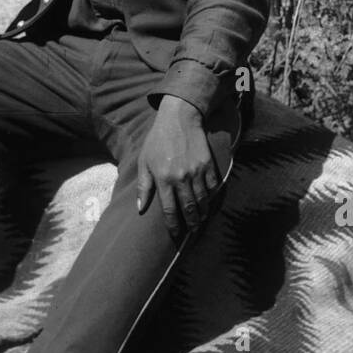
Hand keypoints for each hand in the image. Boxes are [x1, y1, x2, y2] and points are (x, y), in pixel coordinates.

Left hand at [136, 95, 220, 236]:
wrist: (179, 118)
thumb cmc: (157, 140)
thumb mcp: (144, 161)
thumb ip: (143, 186)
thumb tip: (140, 208)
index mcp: (163, 179)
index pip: (170, 210)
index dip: (173, 225)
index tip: (176, 233)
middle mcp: (181, 178)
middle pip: (189, 208)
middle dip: (192, 223)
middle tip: (193, 230)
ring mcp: (196, 172)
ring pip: (202, 200)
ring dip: (203, 212)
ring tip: (201, 219)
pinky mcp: (208, 165)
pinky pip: (212, 186)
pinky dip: (211, 195)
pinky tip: (209, 200)